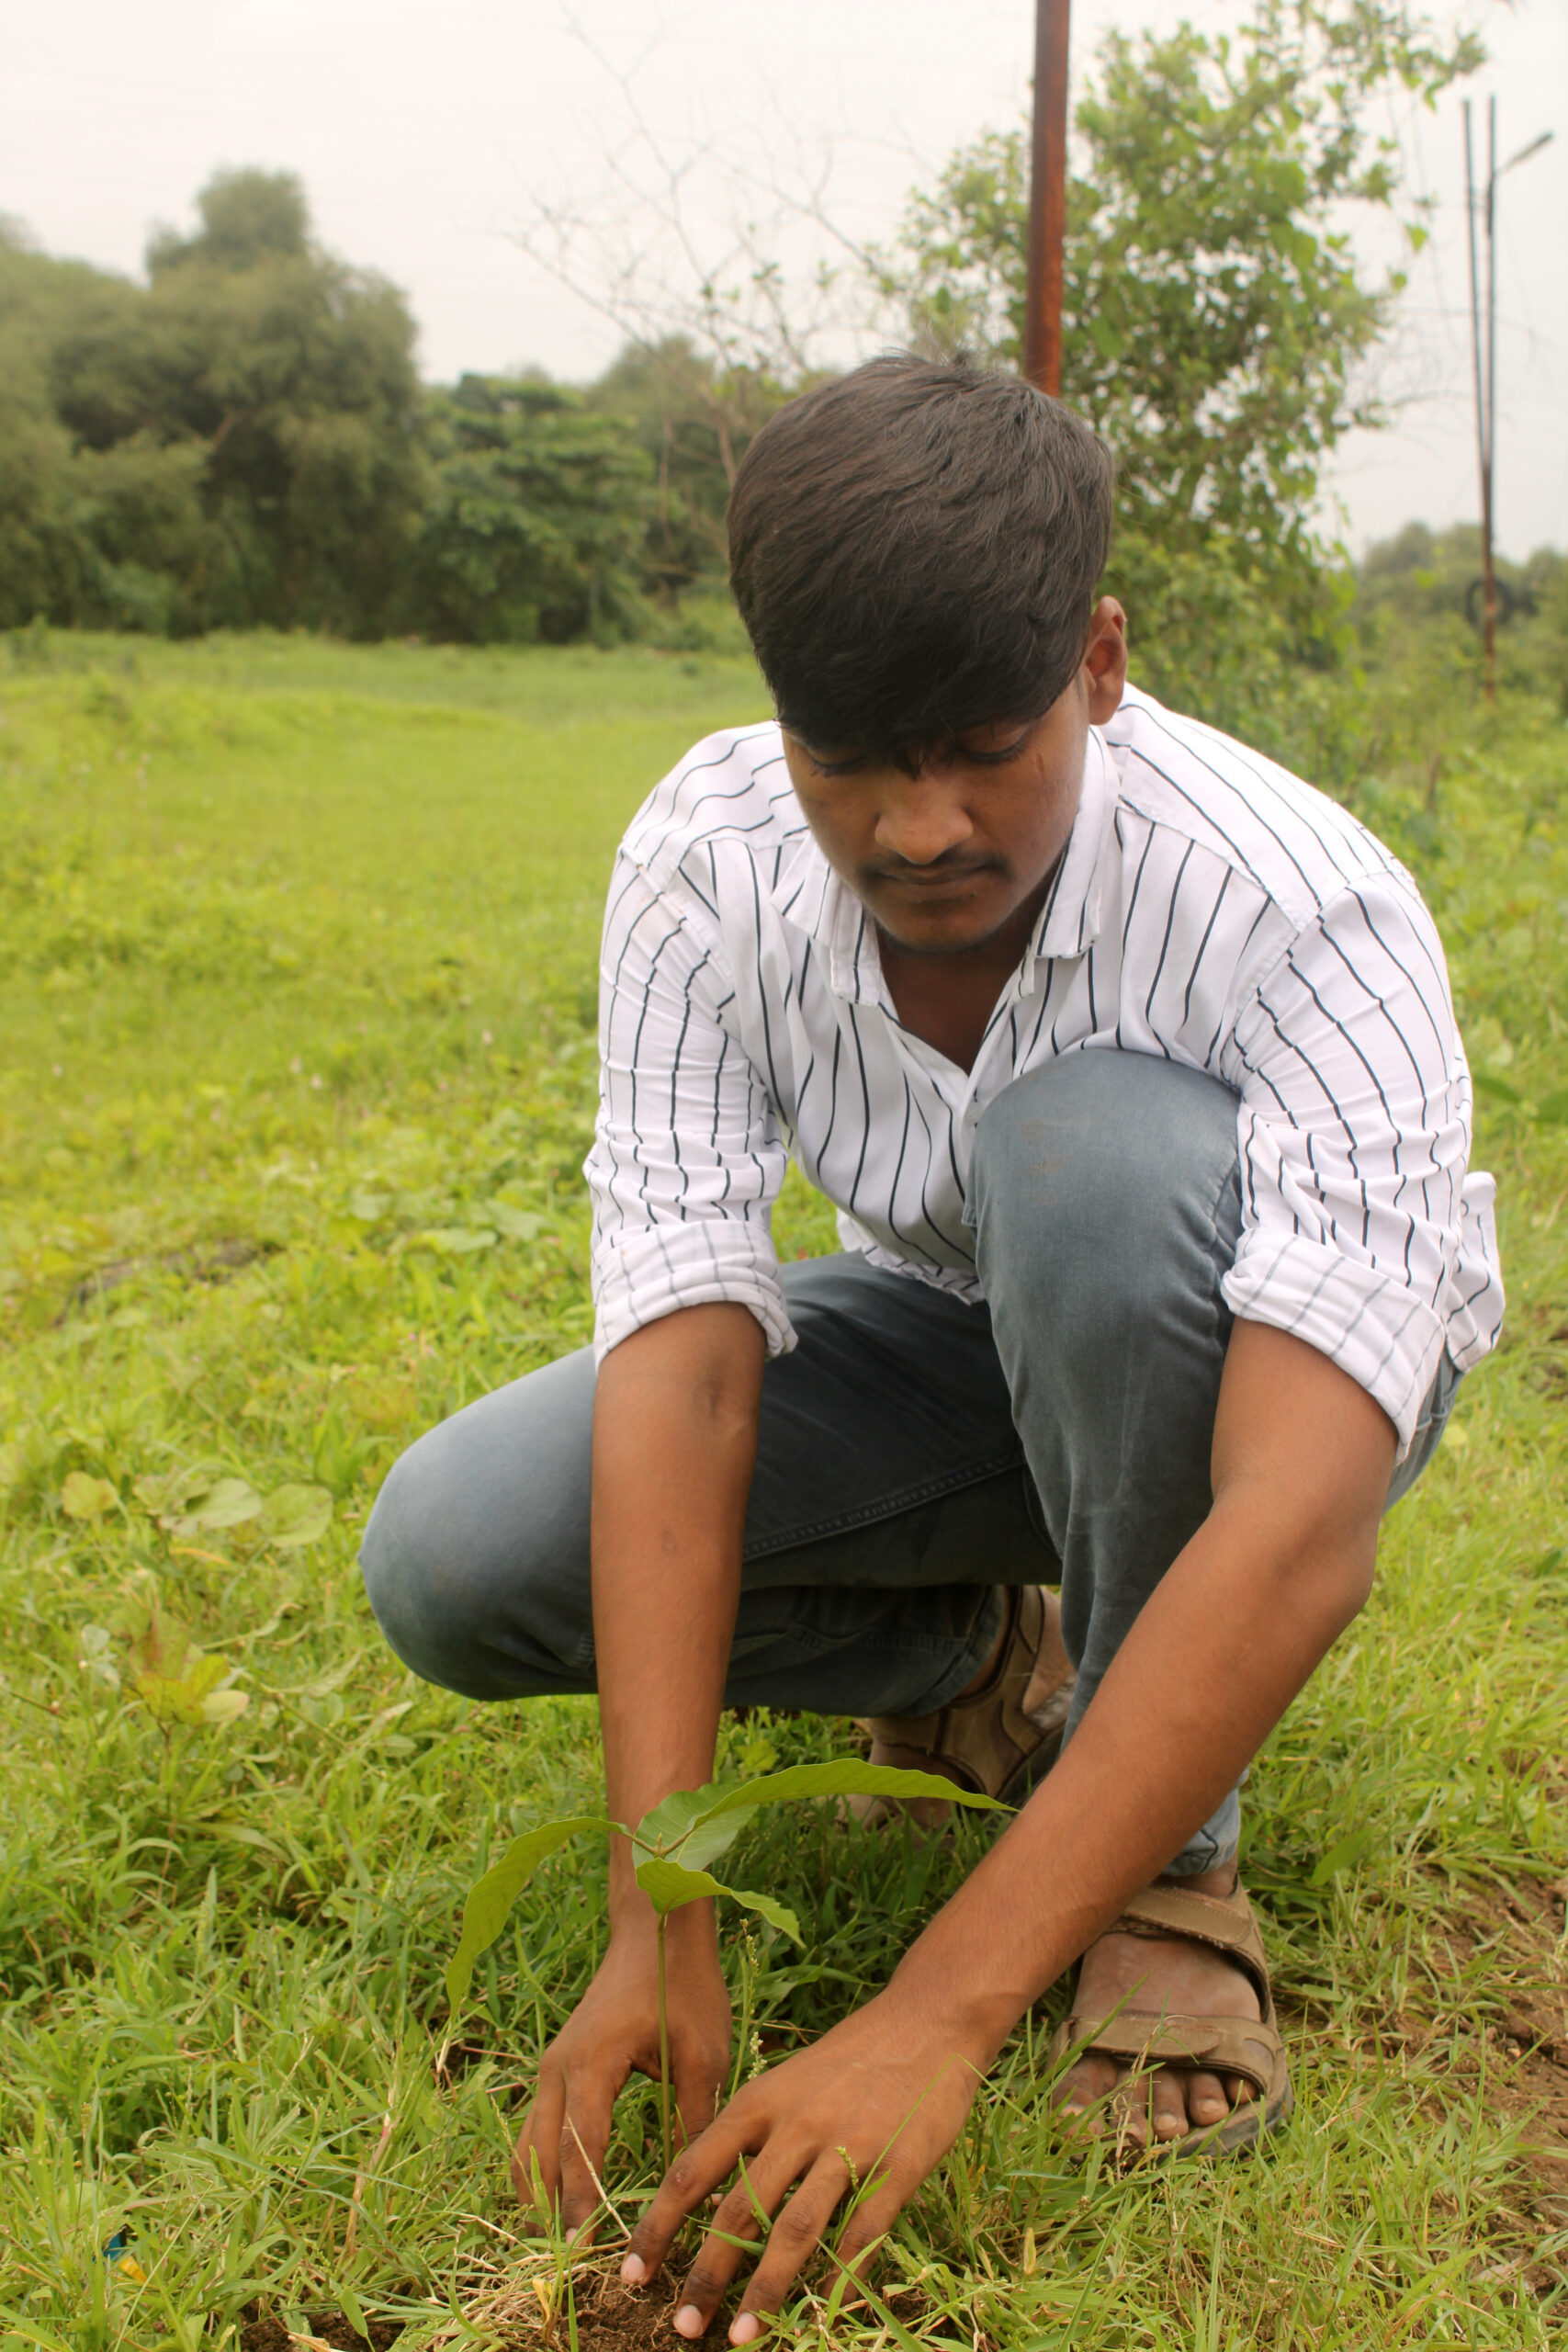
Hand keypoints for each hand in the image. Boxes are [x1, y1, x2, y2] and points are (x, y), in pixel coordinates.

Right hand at [512, 1910, 731, 2233]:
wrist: (656, 1924)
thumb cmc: (685, 1983)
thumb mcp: (703, 2054)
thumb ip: (695, 2121)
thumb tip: (699, 2186)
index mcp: (593, 2065)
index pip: (581, 2152)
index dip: (582, 2205)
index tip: (587, 2252)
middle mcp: (559, 2069)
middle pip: (542, 2156)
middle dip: (553, 2209)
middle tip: (573, 2259)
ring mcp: (553, 2065)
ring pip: (532, 2144)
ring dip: (542, 2191)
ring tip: (565, 2238)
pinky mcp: (560, 2064)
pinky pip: (540, 2126)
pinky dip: (545, 2164)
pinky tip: (564, 2194)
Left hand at [619, 1987, 989, 2342]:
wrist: (926, 2021)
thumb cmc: (847, 2059)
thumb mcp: (784, 2082)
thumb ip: (749, 2135)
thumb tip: (705, 2201)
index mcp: (758, 2103)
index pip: (691, 2172)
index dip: (657, 2227)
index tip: (632, 2276)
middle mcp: (795, 2125)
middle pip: (738, 2210)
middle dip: (706, 2275)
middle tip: (682, 2328)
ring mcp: (848, 2145)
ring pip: (795, 2229)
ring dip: (765, 2290)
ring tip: (743, 2337)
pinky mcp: (897, 2165)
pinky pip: (862, 2234)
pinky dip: (841, 2279)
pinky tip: (824, 2313)